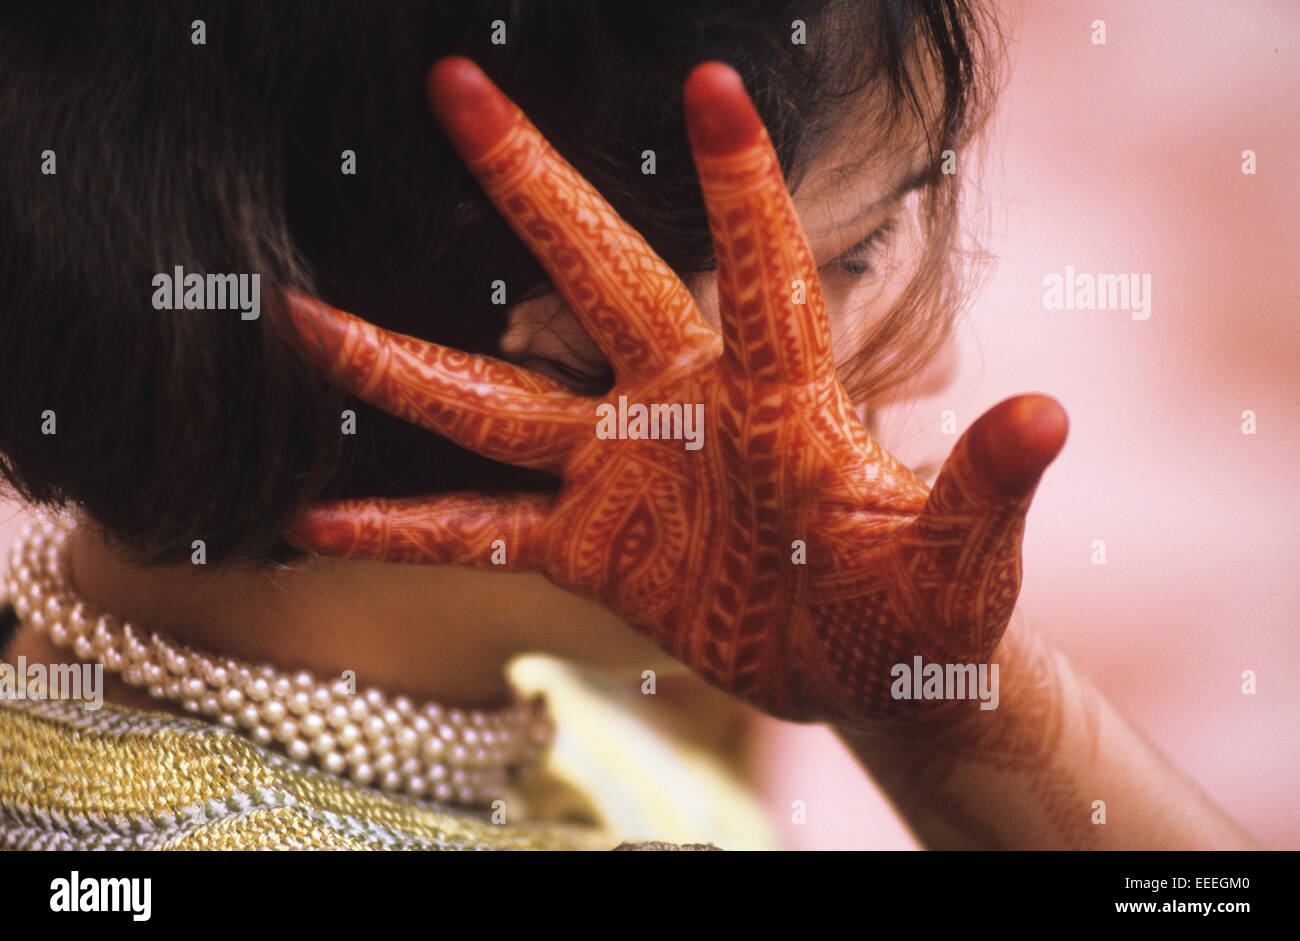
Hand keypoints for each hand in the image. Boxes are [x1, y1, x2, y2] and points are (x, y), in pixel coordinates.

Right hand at [282, 57, 1066, 728]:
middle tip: (454, 85)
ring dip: (398, 366)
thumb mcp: (957, 559)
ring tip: (295, 317)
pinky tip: (308, 519)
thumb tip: (1050, 415)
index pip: (759, 271)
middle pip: (591, 278)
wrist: (864, 663)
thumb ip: (982, 489)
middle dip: (528, 185)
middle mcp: (681, 406)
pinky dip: (401, 528)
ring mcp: (622, 472)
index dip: (737, 187)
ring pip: (493, 402)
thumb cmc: (921, 604)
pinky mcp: (588, 546)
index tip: (709, 86)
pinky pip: (476, 530)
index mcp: (777, 396)